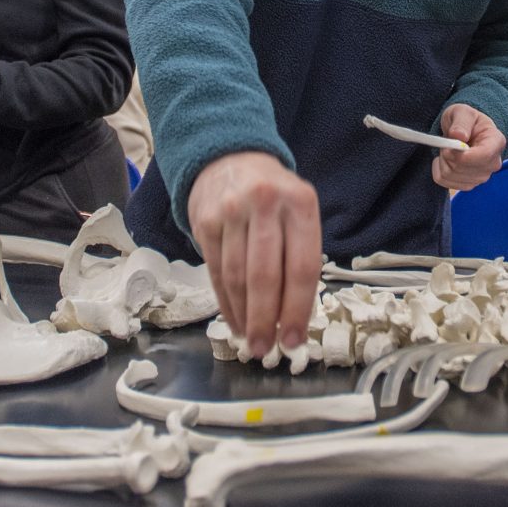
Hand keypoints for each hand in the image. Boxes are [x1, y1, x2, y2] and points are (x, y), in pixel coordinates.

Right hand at [187, 151, 320, 357]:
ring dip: (245, 316)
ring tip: (252, 339)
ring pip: (237, 277)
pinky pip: (215, 272)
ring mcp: (232, 211)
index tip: (295, 339)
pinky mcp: (205, 221)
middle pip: (266, 276)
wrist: (230, 158)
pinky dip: (225, 302)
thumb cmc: (274, 196)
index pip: (302, 267)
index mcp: (300, 203)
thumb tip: (297, 317)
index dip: (298, 309)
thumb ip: (300, 254)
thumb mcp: (298, 210)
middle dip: (267, 320)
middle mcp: (266, 204)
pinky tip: (234, 320)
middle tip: (268, 349)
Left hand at [433, 103, 503, 190]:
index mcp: (496, 142)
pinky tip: (446, 160)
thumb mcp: (463, 112)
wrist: (465, 132)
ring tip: (449, 149)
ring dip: (443, 161)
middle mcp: (492, 163)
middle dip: (448, 154)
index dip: (463, 155)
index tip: (449, 146)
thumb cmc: (466, 121)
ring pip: (451, 175)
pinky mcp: (469, 184)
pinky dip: (438, 170)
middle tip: (448, 142)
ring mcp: (481, 177)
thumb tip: (459, 136)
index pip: (484, 156)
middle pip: (463, 168)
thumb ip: (461, 122)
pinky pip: (444, 181)